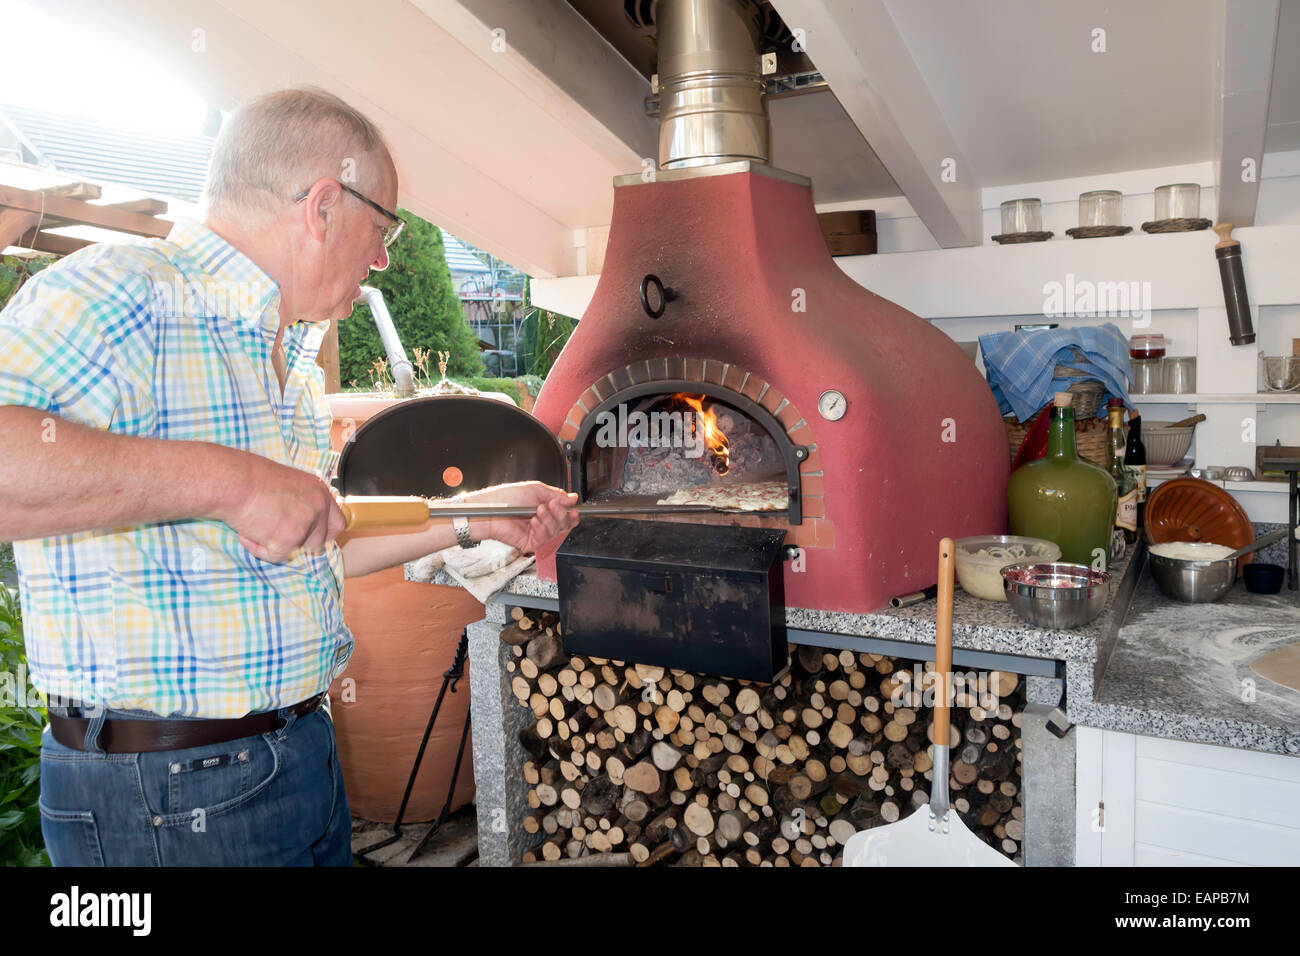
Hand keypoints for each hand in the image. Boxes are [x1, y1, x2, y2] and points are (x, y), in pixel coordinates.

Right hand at [212, 450, 346, 562]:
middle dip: (298, 543)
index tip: (308, 537)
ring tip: (256, 525)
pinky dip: (258, 548)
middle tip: (275, 534)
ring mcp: (306, 523)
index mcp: (319, 491)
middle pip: (319, 541)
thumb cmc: (249, 478)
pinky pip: (275, 556)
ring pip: (297, 550)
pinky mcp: (289, 539)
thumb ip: (300, 502)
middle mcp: (318, 506)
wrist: (232, 481)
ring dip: (276, 544)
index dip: (322, 533)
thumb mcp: (287, 484)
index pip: (338, 522)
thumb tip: (299, 521)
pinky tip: (247, 530)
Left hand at [464, 481, 578, 554]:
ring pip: (556, 532)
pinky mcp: (530, 543)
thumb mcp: (535, 489)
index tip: (574, 509)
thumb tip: (572, 498)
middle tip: (552, 506)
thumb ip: (556, 494)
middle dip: (561, 515)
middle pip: (564, 525)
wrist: (491, 508)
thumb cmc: (506, 498)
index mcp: (545, 509)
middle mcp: (542, 522)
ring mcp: (536, 533)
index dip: (571, 514)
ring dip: (549, 520)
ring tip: (539, 511)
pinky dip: (542, 529)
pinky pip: (544, 540)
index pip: (565, 515)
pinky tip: (535, 522)